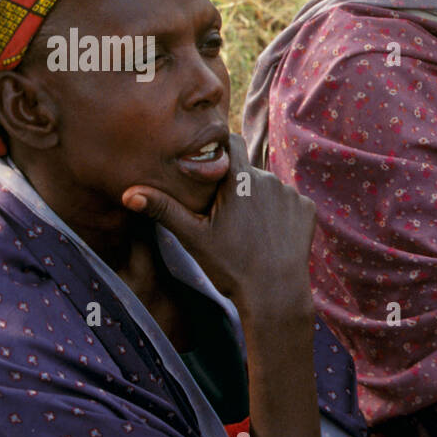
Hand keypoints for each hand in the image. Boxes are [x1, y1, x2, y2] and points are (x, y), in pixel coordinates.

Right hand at [121, 133, 315, 314]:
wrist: (274, 293)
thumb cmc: (230, 266)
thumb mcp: (193, 237)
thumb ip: (164, 209)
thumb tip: (129, 193)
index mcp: (240, 179)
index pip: (232, 142)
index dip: (221, 151)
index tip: (212, 167)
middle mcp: (269, 179)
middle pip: (249, 171)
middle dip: (238, 186)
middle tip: (227, 216)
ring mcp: (291, 194)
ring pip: (270, 187)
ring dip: (260, 200)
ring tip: (249, 230)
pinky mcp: (308, 209)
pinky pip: (290, 203)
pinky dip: (281, 214)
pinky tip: (271, 236)